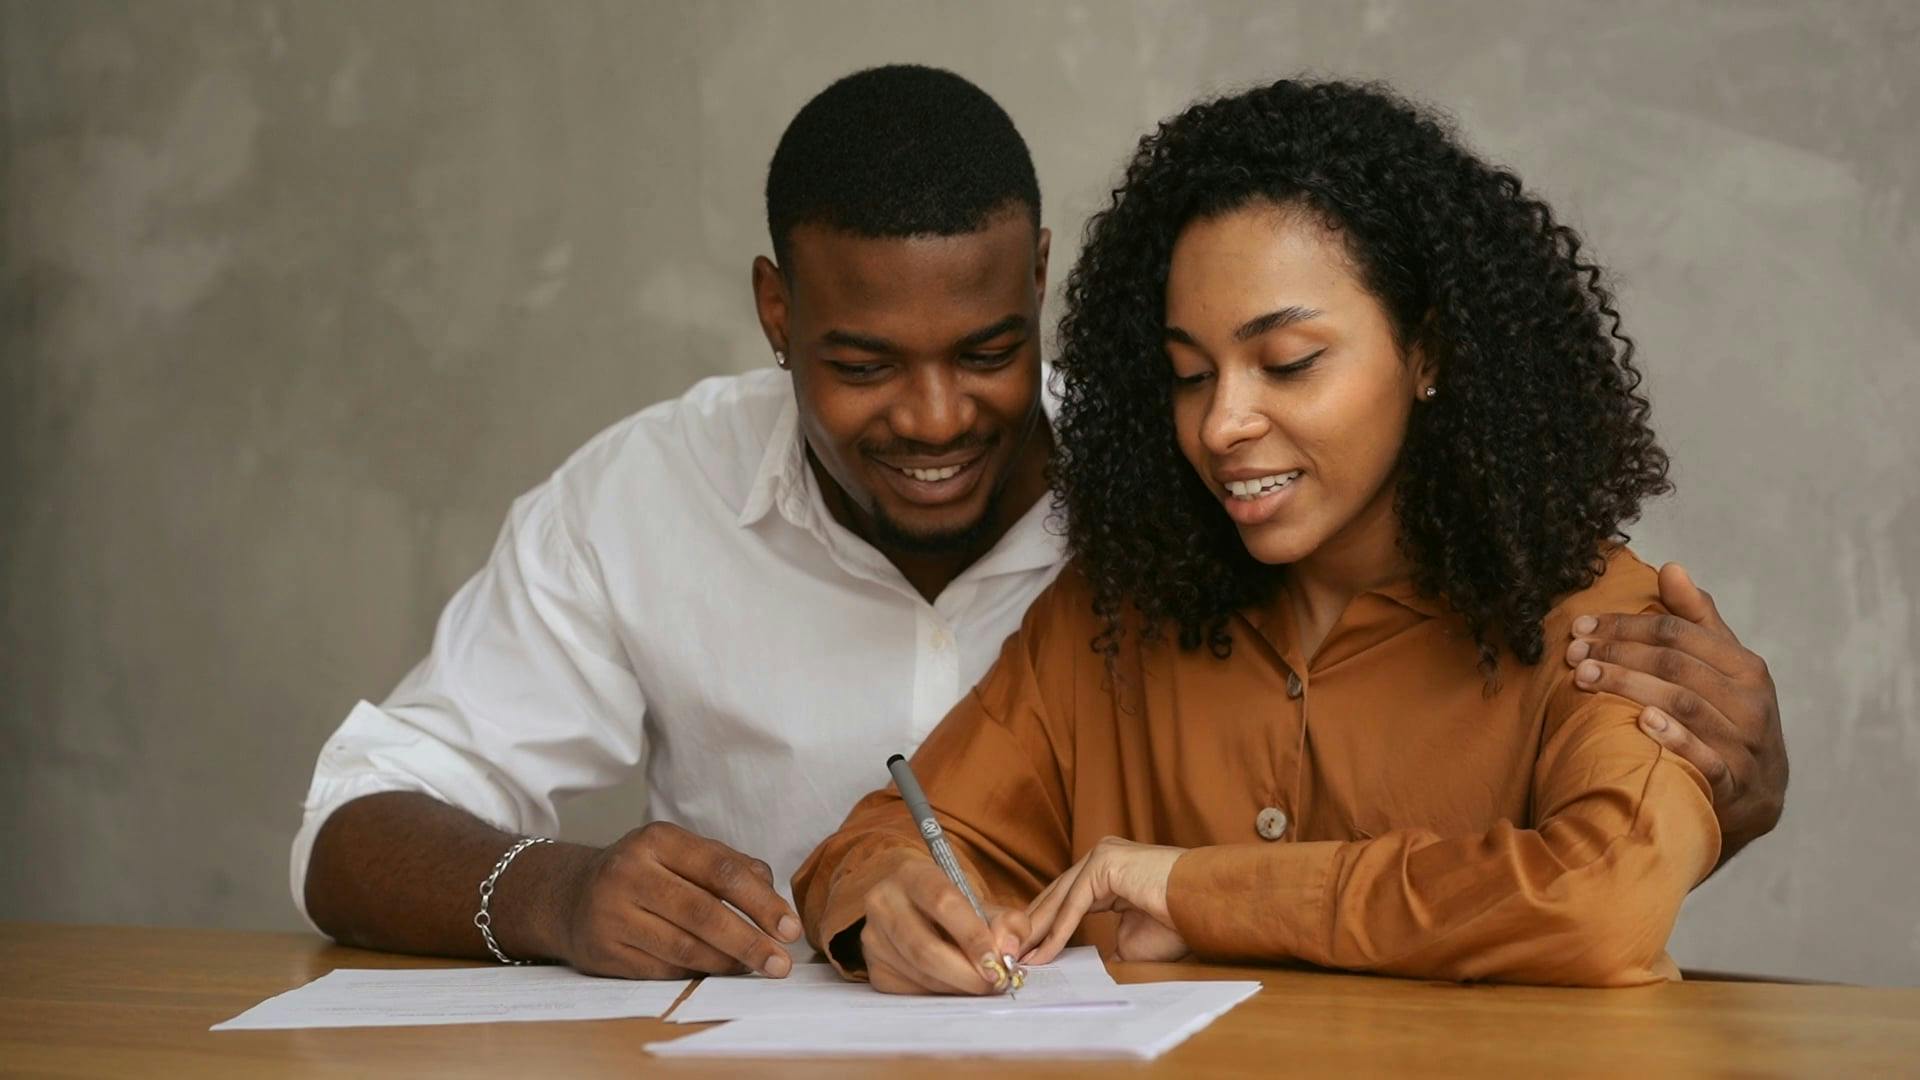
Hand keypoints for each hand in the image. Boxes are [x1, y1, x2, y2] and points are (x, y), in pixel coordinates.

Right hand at [551, 822, 800, 978]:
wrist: (571, 896)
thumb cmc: (644, 873)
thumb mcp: (680, 854)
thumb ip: (730, 866)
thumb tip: (773, 894)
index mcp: (658, 840)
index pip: (721, 870)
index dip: (761, 902)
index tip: (790, 928)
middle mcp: (630, 872)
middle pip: (702, 911)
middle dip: (749, 941)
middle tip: (780, 963)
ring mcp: (612, 912)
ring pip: (683, 946)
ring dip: (727, 962)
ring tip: (755, 968)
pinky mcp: (604, 950)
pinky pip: (662, 969)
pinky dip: (696, 973)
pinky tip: (719, 972)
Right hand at [859, 857, 1028, 994]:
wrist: (913, 907)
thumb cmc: (951, 905)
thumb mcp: (980, 901)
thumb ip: (1006, 922)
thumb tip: (1008, 951)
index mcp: (911, 874)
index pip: (942, 903)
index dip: (972, 936)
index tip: (997, 961)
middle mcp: (883, 901)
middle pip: (925, 947)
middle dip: (966, 973)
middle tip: (994, 983)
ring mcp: (873, 936)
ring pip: (919, 973)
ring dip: (957, 987)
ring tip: (982, 985)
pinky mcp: (874, 967)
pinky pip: (911, 989)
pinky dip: (941, 993)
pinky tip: (957, 986)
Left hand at [1022, 837, 1187, 964]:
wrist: (1204, 905)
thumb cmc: (1177, 922)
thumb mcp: (1130, 941)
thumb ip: (1103, 947)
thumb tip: (1085, 968)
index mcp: (1108, 870)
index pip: (1066, 898)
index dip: (1045, 926)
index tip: (1028, 952)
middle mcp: (1100, 857)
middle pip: (1057, 896)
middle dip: (1033, 928)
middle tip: (1012, 955)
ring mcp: (1101, 856)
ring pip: (1061, 899)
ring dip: (1038, 931)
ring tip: (1020, 957)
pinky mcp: (1104, 863)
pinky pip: (1075, 904)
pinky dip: (1058, 932)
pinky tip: (1044, 953)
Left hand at [1564, 562, 1787, 863]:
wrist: (1758, 796)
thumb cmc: (1729, 718)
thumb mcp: (1722, 669)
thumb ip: (1696, 620)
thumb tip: (1671, 567)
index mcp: (1746, 667)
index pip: (1679, 633)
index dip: (1626, 625)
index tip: (1581, 626)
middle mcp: (1751, 702)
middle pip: (1676, 665)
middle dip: (1619, 654)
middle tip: (1572, 653)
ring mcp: (1746, 744)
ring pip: (1685, 705)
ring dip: (1630, 687)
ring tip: (1585, 678)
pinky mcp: (1736, 783)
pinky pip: (1706, 758)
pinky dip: (1674, 739)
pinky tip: (1640, 722)